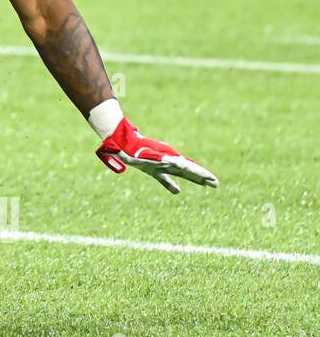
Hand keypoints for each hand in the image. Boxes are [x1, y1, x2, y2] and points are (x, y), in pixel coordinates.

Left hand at [96, 119, 218, 194]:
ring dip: (197, 179)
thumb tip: (120, 155)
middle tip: (216, 183)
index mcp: (166, 159)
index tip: (206, 176)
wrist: (128, 145)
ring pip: (185, 173)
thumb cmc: (130, 151)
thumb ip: (126, 157)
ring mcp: (166, 165)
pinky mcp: (160, 170)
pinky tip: (179, 191)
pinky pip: (172, 177)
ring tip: (212, 185)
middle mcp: (169, 161)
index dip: (195, 171)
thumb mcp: (129, 155)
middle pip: (189, 170)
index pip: (184, 166)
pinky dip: (177, 183)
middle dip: (202, 176)